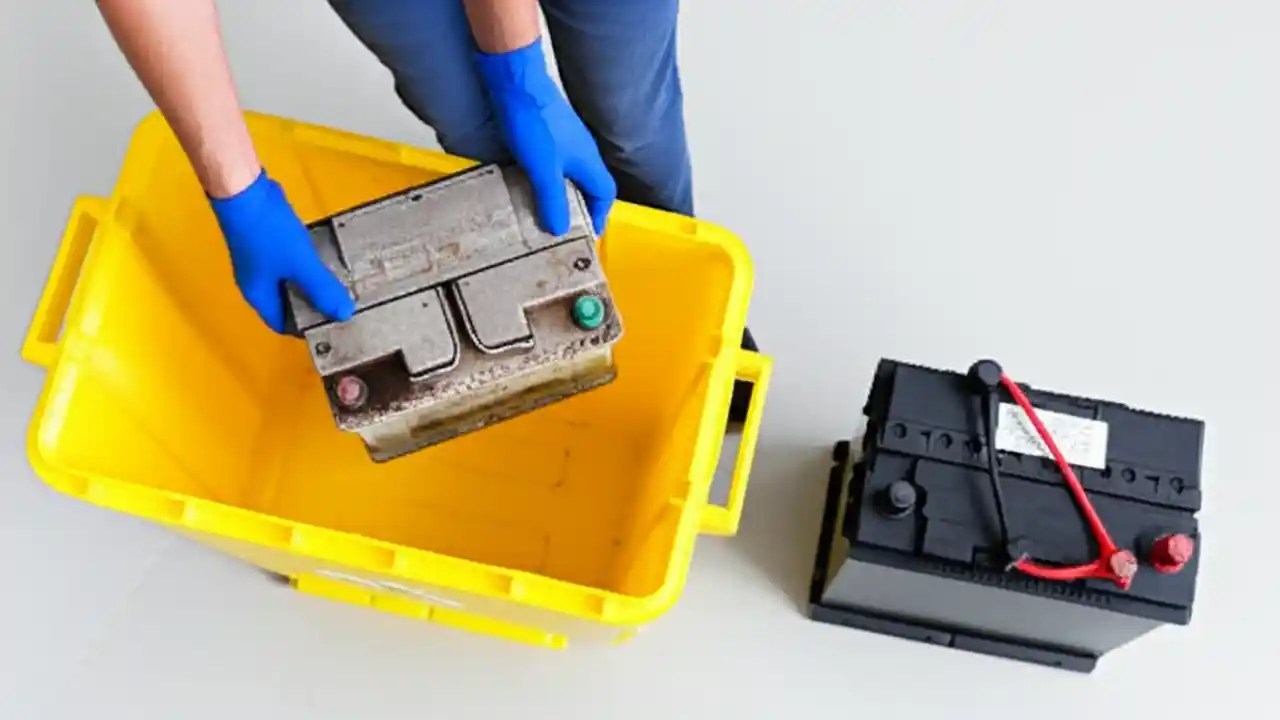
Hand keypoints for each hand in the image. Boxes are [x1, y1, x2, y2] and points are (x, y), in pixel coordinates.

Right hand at [210, 171, 353, 332]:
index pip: (282, 324)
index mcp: (258, 294)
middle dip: (312, 304)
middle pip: (287, 303)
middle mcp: (256, 281)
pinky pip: (288, 261)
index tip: (331, 324)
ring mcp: (258, 260)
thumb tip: (343, 314)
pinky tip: (323, 257)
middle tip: (340, 303)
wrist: (243, 188)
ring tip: (338, 282)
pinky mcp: (264, 240)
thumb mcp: (301, 264)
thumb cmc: (267, 231)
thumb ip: (322, 288)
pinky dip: (305, 263)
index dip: (306, 328)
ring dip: (311, 282)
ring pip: (289, 280)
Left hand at [474, 37, 615, 234]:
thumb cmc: (535, 125)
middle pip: (587, 185)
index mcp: (588, 162)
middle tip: (564, 227)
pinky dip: (544, 178)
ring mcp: (564, 139)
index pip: (604, 194)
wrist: (516, 82)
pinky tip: (525, 183)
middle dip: (578, 207)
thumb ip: (553, 201)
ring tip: (542, 210)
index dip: (599, 215)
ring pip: (568, 174)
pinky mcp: (547, 131)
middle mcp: (581, 151)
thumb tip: (560, 230)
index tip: (588, 234)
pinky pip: (552, 163)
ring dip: (559, 193)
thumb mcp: (544, 171)